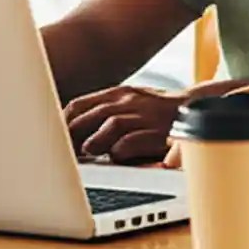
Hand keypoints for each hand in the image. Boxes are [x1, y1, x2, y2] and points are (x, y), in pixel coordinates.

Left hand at [64, 86, 186, 163]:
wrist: (195, 107)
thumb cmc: (158, 111)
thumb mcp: (130, 102)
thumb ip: (105, 110)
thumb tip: (73, 129)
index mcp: (117, 93)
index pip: (79, 105)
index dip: (63, 123)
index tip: (54, 138)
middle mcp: (128, 101)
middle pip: (89, 115)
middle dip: (73, 136)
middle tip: (65, 153)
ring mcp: (142, 115)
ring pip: (109, 125)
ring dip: (94, 142)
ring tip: (88, 153)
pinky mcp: (156, 132)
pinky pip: (131, 142)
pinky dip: (119, 151)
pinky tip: (116, 156)